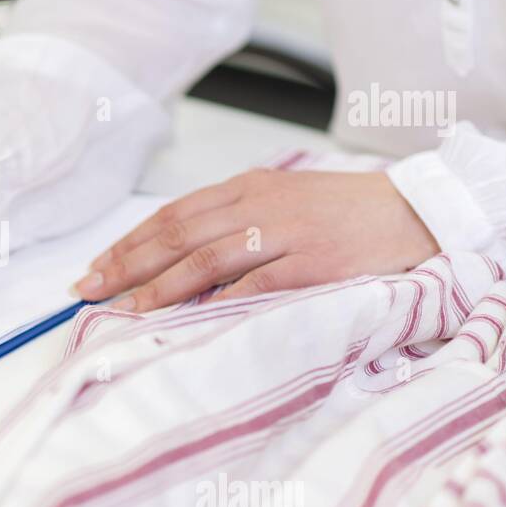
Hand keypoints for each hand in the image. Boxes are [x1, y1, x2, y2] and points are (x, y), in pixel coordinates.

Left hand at [73, 169, 439, 311]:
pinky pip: (254, 284)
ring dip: (158, 286)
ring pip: (205, 258)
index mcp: (247, 188)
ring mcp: (285, 233)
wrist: (418, 211)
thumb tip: (180, 259)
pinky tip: (187, 318)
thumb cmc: (347, 212)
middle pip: (176, 235)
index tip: (95, 266)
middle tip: (87, 289)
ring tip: (124, 308)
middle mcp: (258, 206)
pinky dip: (217, 301)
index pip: (172, 215)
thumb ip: (236, 223)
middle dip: (126, 263)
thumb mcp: (284, 203)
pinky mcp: (312, 263)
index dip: (128, 242)